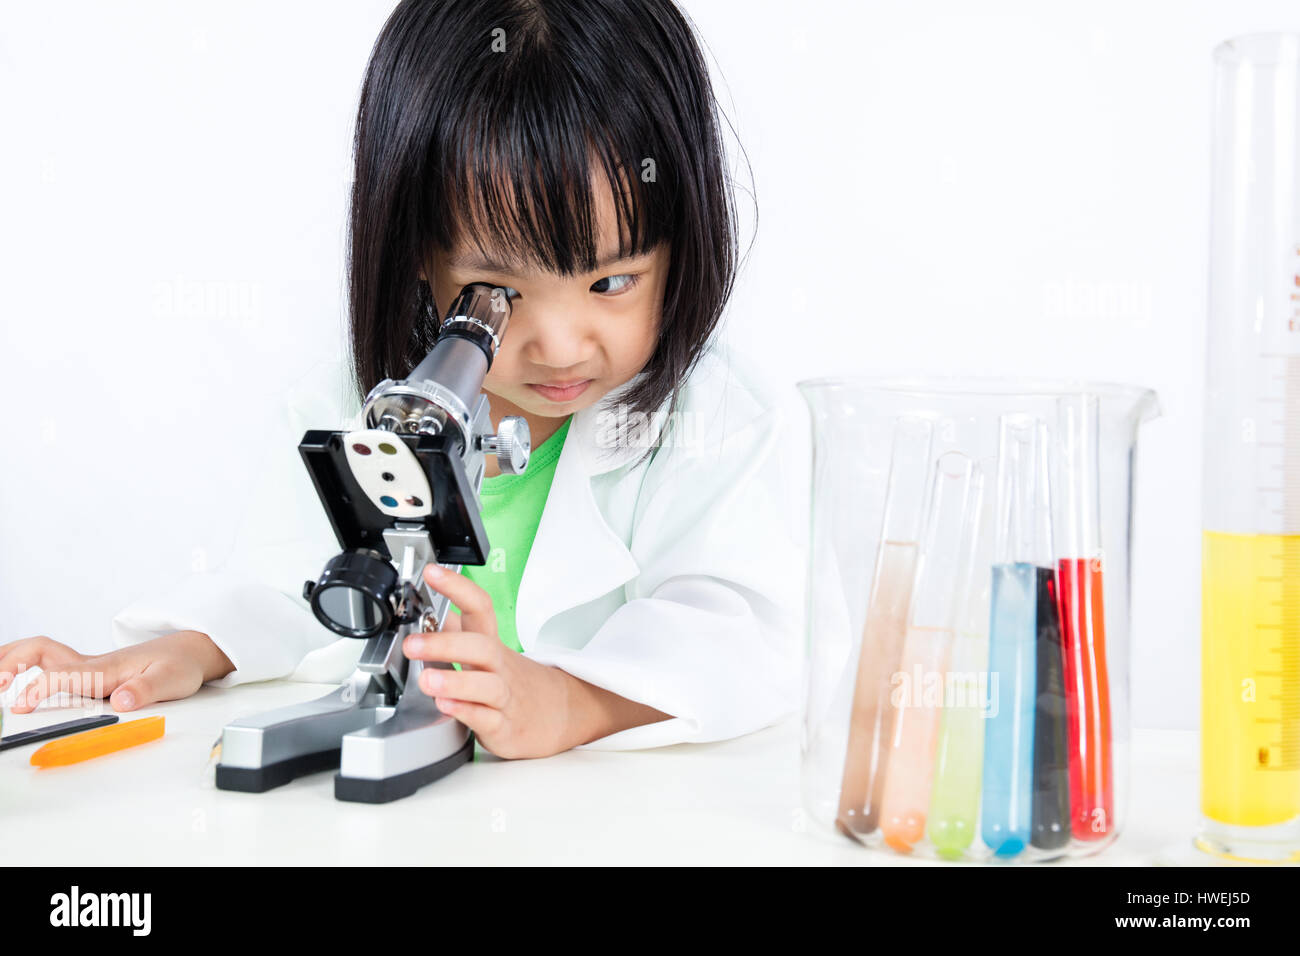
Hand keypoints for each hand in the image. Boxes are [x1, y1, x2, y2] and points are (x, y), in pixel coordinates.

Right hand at [0, 631, 234, 713]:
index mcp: (107, 669)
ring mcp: (87, 666)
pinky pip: (47, 662)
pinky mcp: (88, 671)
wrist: (191, 651)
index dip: (40, 687)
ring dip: (10, 657)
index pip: (64, 675)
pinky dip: (21, 662)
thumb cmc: (180, 665)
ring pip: (40, 652)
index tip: (20, 703)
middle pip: (41, 650)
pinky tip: (8, 674)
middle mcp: (91, 664)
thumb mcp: (172, 680)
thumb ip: (146, 690)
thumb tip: (121, 702)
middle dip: (10, 661)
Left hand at [402, 564, 576, 758]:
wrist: (557, 713)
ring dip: (455, 681)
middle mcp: (498, 667)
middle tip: (411, 644)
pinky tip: (446, 707)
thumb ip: (455, 632)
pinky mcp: (504, 726)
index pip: (479, 607)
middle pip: (480, 647)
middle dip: (444, 644)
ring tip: (428, 681)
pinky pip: (487, 719)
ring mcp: (503, 696)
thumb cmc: (510, 680)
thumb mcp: (485, 651)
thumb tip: (426, 610)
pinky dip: (466, 713)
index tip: (431, 573)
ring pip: (486, 685)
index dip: (457, 587)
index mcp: (490, 644)